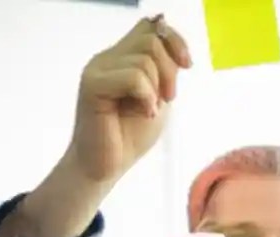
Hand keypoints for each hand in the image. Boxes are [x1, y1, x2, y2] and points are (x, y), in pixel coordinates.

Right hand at [66, 15, 191, 183]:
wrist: (108, 165)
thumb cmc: (131, 134)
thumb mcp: (159, 96)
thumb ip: (164, 70)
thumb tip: (173, 42)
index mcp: (122, 58)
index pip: (150, 27)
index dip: (173, 39)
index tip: (187, 65)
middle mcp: (108, 58)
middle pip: (151, 40)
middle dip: (170, 70)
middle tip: (167, 98)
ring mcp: (98, 69)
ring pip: (144, 59)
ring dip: (157, 89)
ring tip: (149, 110)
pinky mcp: (92, 84)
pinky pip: (133, 77)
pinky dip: (146, 98)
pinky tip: (142, 114)